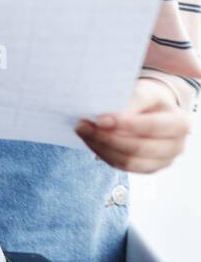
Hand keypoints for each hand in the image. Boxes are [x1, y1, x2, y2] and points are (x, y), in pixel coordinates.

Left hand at [75, 79, 192, 172]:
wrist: (152, 110)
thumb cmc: (147, 100)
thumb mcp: (143, 92)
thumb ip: (130, 102)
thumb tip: (107, 116)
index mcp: (179, 123)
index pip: (151, 127)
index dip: (124, 124)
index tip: (100, 119)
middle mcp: (175, 146)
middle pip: (138, 148)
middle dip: (106, 138)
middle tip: (83, 125)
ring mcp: (162, 161)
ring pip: (128, 161)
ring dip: (100, 147)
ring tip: (83, 131)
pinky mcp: (147, 169)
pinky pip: (122, 166)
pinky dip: (103, 154)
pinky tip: (90, 140)